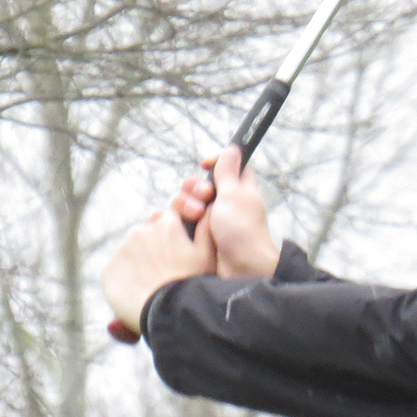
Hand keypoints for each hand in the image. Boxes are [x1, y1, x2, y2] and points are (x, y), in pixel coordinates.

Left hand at [103, 206, 213, 335]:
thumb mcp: (208, 254)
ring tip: (153, 283)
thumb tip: (208, 209)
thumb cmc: (194, 283)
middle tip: (166, 268)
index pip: (167, 218)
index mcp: (166, 224)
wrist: (170, 313)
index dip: (173, 234)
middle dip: (154, 244)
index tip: (177, 250)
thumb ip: (205, 227)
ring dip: (139, 260)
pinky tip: (140, 292)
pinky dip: (127, 278)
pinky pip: (118, 270)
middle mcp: (140, 231)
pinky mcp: (109, 270)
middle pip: (146, 233)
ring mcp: (122, 250)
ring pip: (130, 251)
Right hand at [179, 145, 280, 278]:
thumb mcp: (235, 195)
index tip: (204, 165)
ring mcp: (210, 220)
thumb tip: (234, 148)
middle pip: (200, 184)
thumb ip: (229, 172)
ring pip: (186, 202)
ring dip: (185, 204)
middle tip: (204, 196)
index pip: (227, 166)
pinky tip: (174, 222)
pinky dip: (174, 219)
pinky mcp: (198, 236)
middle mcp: (224, 203)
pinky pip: (180, 222)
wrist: (240, 269)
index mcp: (239, 189)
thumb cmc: (243, 231)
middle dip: (194, 187)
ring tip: (195, 215)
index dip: (215, 162)